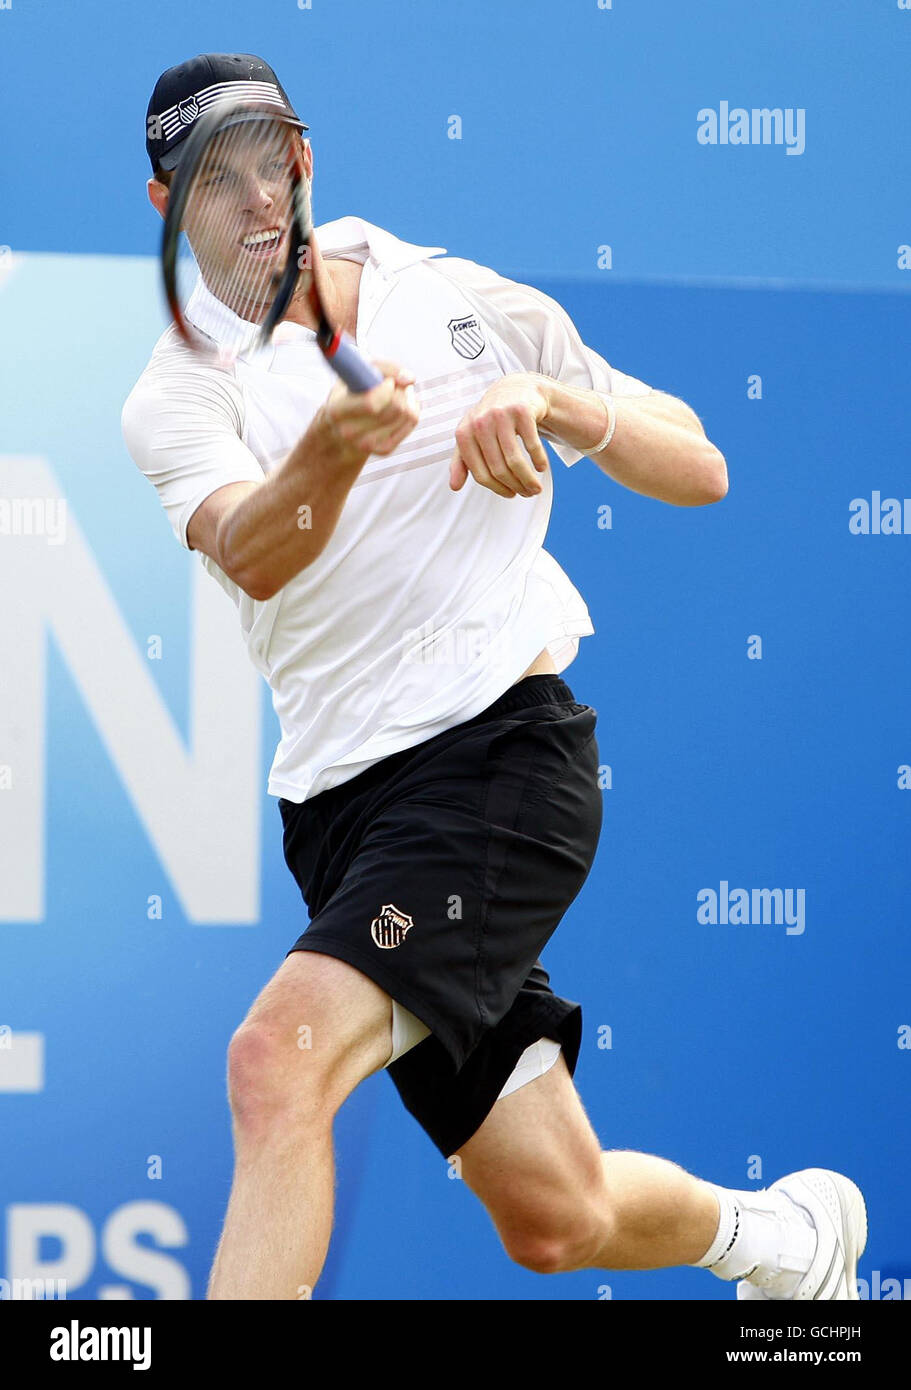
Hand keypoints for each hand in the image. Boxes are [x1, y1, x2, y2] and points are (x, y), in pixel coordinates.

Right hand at [316, 359, 419, 465]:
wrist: (341, 425)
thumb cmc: (350, 392)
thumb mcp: (357, 372)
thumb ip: (383, 368)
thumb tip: (409, 379)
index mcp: (337, 411)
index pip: (370, 404)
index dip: (387, 388)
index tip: (388, 381)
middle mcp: (349, 433)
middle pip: (394, 408)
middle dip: (400, 390)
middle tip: (394, 384)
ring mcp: (366, 445)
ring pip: (406, 414)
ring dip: (408, 397)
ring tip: (397, 392)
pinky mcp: (383, 450)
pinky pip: (410, 423)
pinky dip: (412, 409)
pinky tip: (402, 405)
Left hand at [449, 374, 550, 496]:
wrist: (514, 390)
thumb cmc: (491, 418)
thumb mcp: (472, 437)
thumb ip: (461, 461)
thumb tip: (454, 487)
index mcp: (465, 433)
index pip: (480, 473)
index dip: (497, 489)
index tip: (510, 494)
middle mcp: (480, 423)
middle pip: (499, 469)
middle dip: (516, 486)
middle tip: (528, 493)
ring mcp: (500, 415)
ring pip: (515, 460)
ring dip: (528, 479)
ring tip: (535, 487)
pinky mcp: (521, 411)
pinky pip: (532, 445)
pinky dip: (539, 460)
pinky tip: (541, 467)